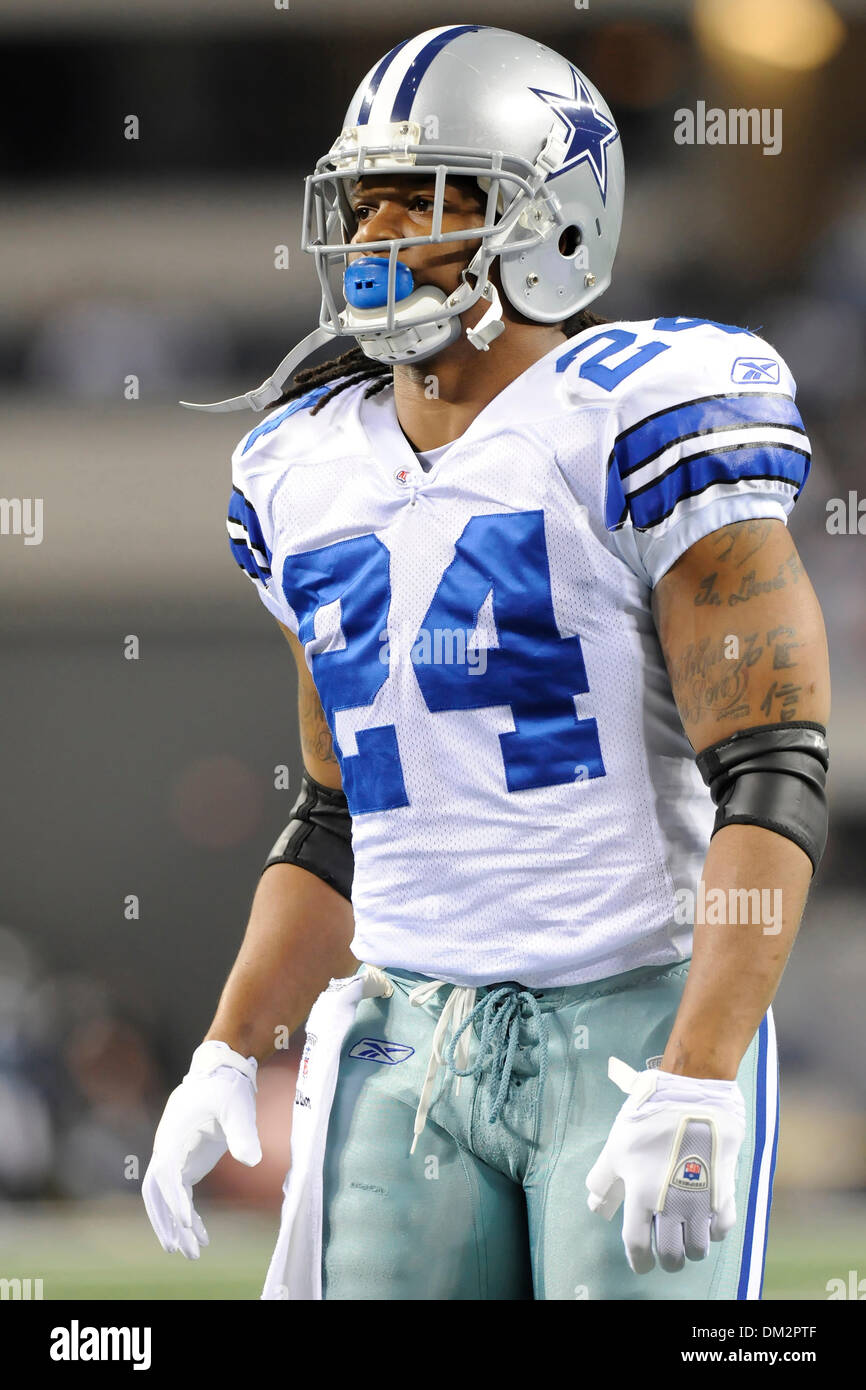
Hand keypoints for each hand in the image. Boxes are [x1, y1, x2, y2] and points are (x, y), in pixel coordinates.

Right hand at [142, 1040, 261, 1258]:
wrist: (222, 1071)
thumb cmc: (226, 1086)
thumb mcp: (238, 1106)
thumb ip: (243, 1132)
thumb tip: (252, 1161)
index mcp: (173, 1134)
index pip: (166, 1173)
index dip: (174, 1198)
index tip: (186, 1221)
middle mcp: (167, 1148)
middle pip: (155, 1192)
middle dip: (166, 1222)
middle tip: (182, 1250)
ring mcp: (174, 1156)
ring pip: (163, 1198)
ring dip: (173, 1225)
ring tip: (192, 1252)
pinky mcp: (185, 1162)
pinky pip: (179, 1195)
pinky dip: (186, 1215)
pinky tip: (201, 1233)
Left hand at [586, 1056, 745, 1273]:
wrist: (694, 1096)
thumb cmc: (650, 1118)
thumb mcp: (617, 1145)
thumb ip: (603, 1178)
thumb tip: (594, 1204)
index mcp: (641, 1196)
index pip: (638, 1245)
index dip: (640, 1261)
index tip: (643, 1265)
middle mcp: (672, 1206)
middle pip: (671, 1253)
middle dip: (667, 1258)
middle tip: (666, 1252)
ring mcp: (701, 1201)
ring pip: (699, 1248)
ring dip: (691, 1249)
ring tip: (686, 1239)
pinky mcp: (724, 1192)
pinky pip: (722, 1228)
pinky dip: (714, 1232)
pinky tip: (707, 1221)